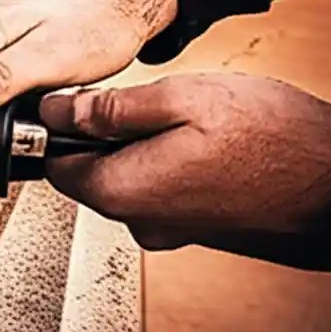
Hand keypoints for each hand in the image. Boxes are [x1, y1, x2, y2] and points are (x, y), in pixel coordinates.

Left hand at [41, 73, 330, 270]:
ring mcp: (170, 231)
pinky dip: (172, 163)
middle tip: (154, 105)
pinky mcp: (196, 230)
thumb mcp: (182, 100)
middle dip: (108, 134)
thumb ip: (110, 109)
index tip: (82, 101)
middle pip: (91, 170)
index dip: (61, 126)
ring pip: (129, 177)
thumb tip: (56, 112)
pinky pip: (163, 190)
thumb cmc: (275, 141)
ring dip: (145, 146)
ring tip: (191, 123)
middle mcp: (139, 222)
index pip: (55, 162)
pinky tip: (208, 145)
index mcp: (122, 192)